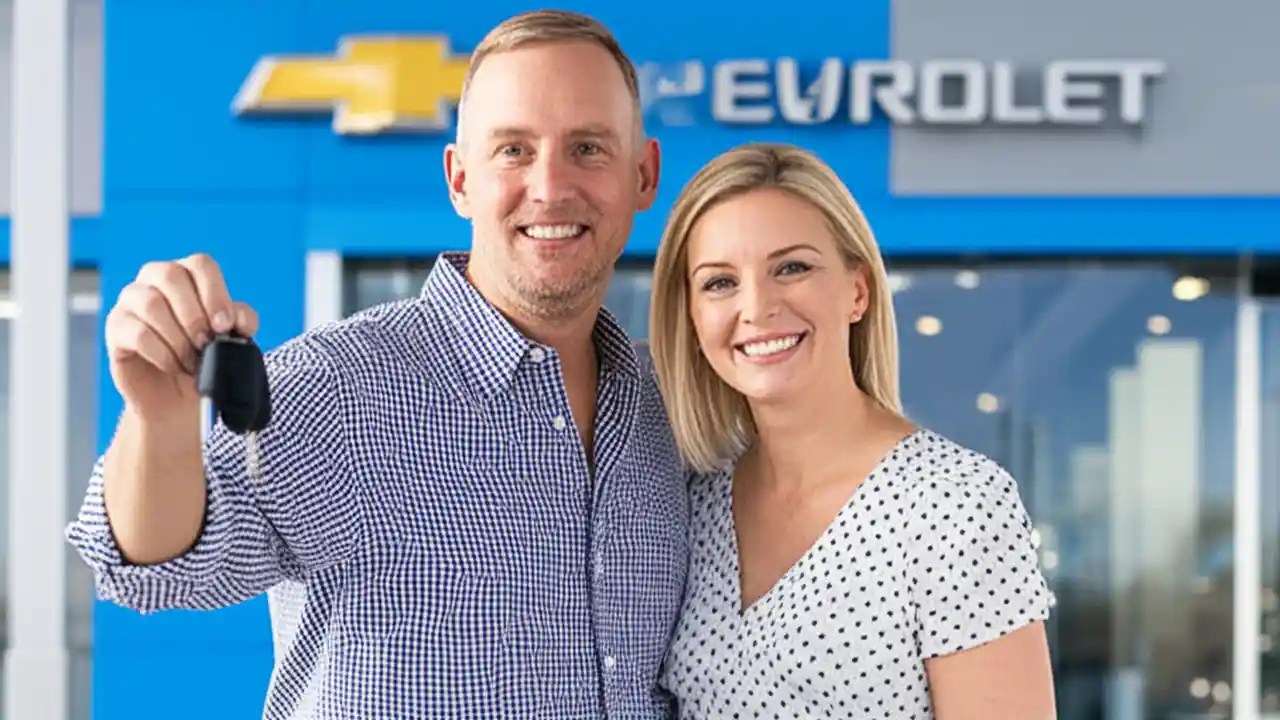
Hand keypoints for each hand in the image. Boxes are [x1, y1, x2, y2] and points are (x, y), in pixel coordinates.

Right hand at [104, 253, 258, 420]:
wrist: (177, 398)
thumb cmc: (205, 359)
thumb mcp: (232, 338)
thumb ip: (242, 321)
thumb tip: (239, 319)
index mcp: (188, 275)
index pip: (200, 264)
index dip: (215, 292)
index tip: (225, 325)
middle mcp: (155, 279)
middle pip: (171, 275)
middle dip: (194, 315)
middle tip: (206, 344)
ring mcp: (130, 301)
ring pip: (151, 304)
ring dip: (178, 337)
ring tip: (192, 361)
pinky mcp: (116, 328)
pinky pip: (137, 332)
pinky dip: (162, 353)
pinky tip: (174, 366)